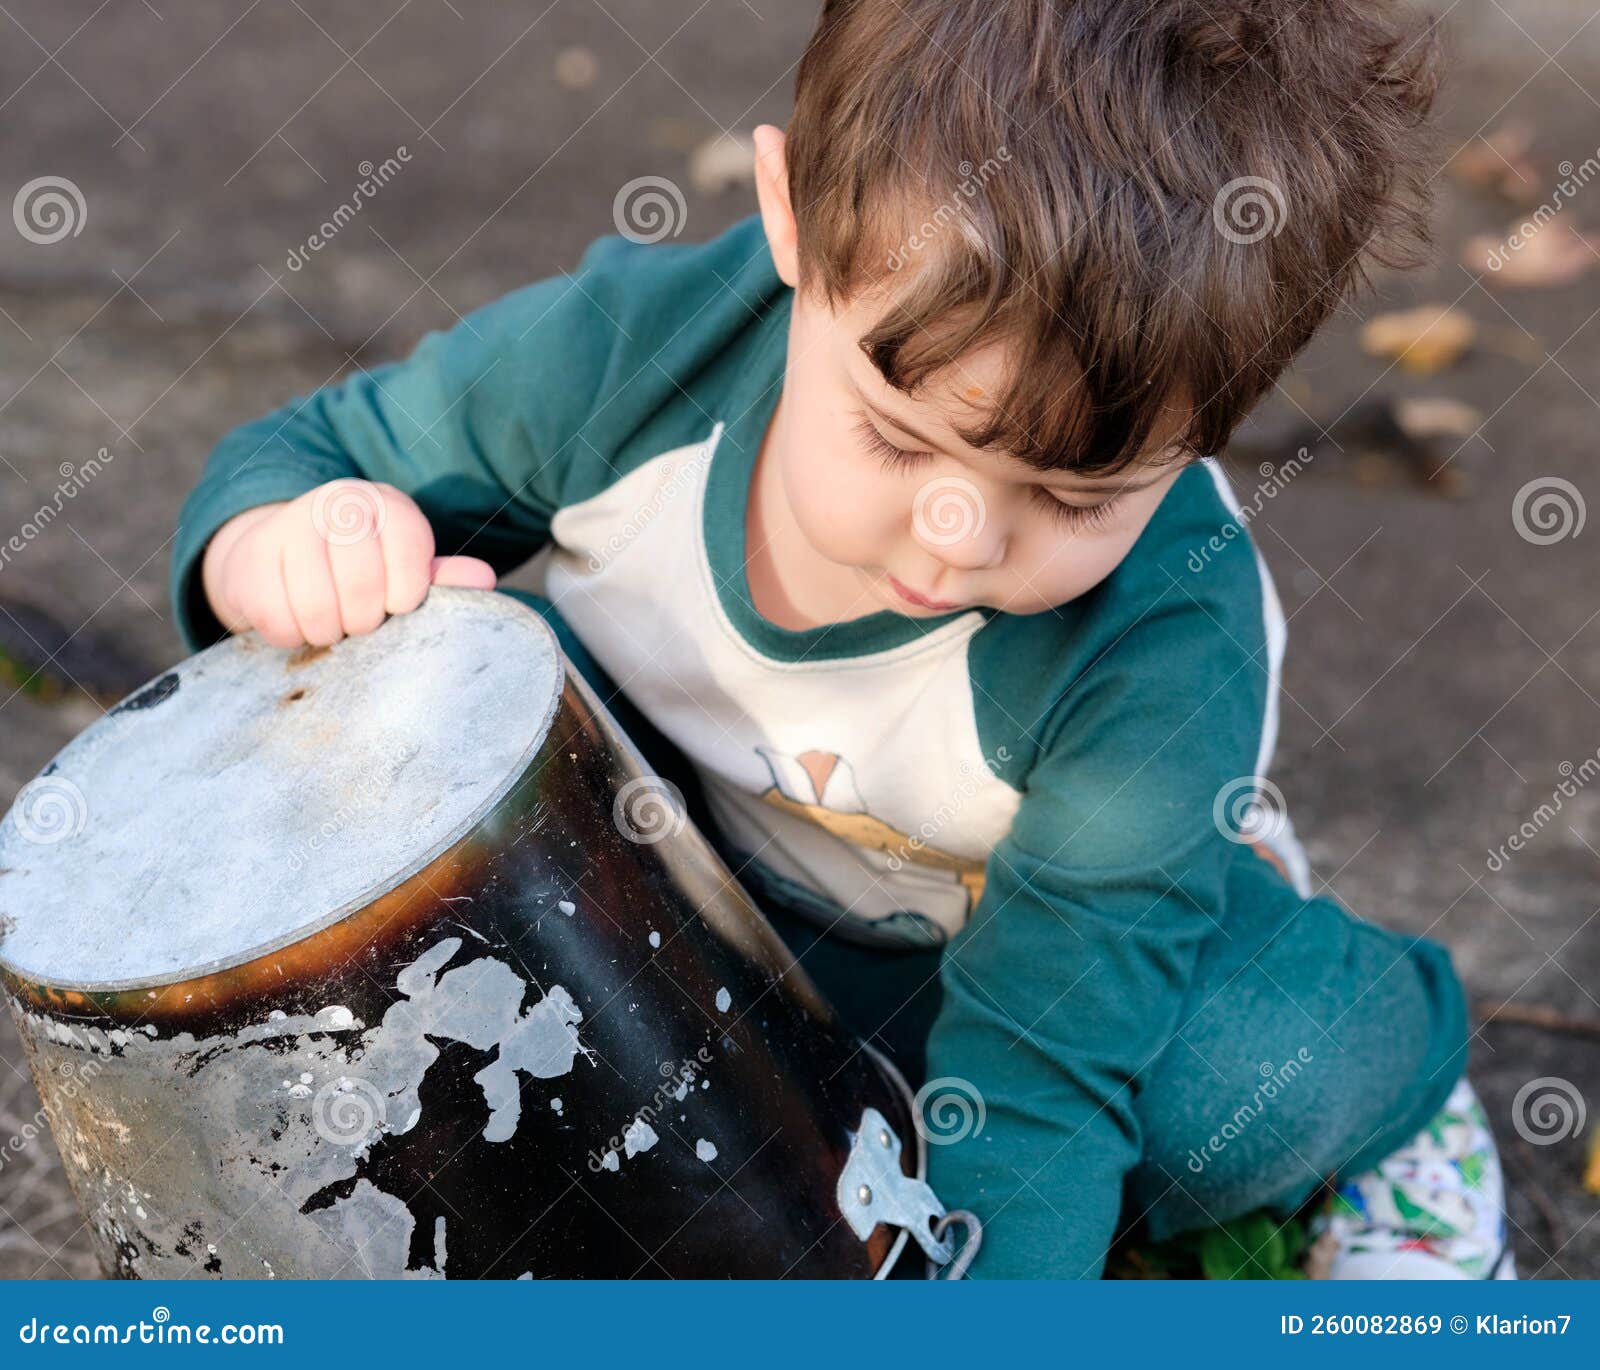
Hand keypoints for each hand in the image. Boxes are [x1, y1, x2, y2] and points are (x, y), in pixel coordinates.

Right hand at [200, 480, 496, 648]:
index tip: (396, 603)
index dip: (405, 597)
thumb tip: (485, 580)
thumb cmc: (357, 569)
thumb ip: (441, 577)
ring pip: (319, 609)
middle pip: (363, 589)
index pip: (410, 561)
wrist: (276, 553)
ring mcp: (290, 525)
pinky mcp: (251, 558)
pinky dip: (291, 635)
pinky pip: (278, 620)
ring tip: (331, 622)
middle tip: (358, 619)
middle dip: (364, 620)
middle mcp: (338, 503)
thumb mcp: (403, 568)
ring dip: (328, 632)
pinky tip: (297, 619)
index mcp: (387, 506)